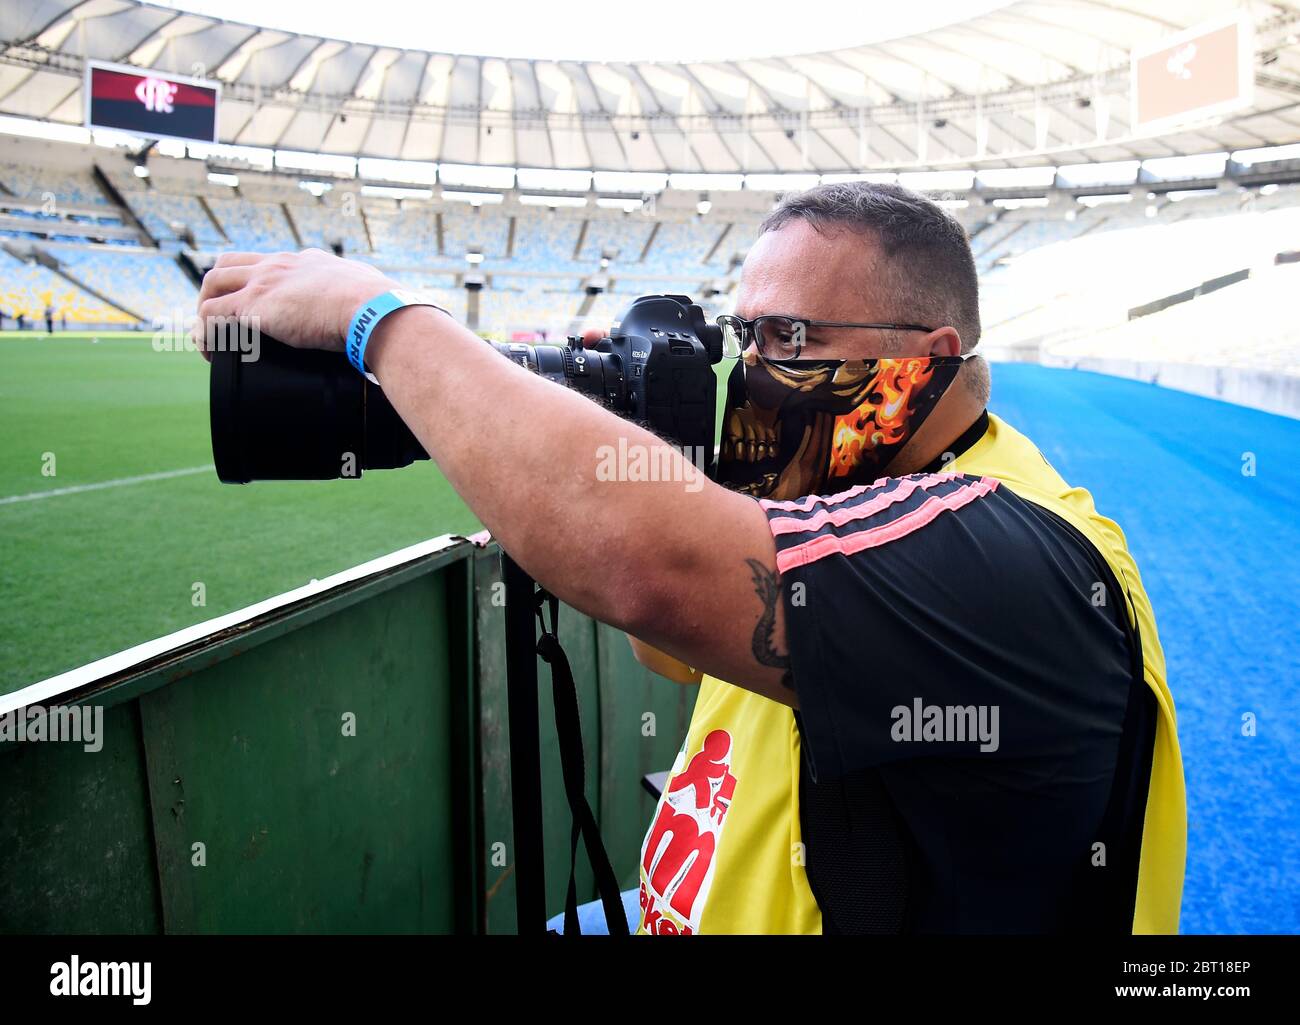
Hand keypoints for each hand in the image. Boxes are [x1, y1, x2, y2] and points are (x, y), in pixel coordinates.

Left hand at [193, 249, 398, 360]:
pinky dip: (205, 333)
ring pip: (212, 283)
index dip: (256, 282)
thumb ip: (366, 298)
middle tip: (222, 319)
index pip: (269, 262)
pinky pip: (211, 315)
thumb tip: (383, 313)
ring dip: (205, 308)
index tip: (257, 308)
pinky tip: (211, 352)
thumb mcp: (370, 293)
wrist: (372, 310)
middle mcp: (280, 264)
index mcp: (307, 261)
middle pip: (230, 263)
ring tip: (210, 339)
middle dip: (219, 288)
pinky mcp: (254, 306)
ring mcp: (264, 281)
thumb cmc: (379, 308)